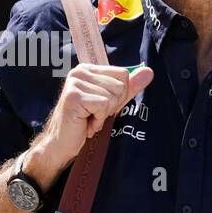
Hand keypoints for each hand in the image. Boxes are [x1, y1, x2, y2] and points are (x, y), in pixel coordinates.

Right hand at [33, 64, 154, 180]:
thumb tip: (149, 72)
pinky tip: (86, 123)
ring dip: (104, 114)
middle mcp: (80, 71)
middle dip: (113, 105)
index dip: (120, 95)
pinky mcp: (74, 96)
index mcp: (89, 69)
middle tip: (94, 114)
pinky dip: (98, 120)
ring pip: (112, 96)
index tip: (103, 105)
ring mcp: (75, 82)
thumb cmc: (86, 122)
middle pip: (120, 85)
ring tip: (89, 118)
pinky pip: (103, 105)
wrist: (63, 143)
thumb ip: (130, 87)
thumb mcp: (112, 103)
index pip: (123, 74)